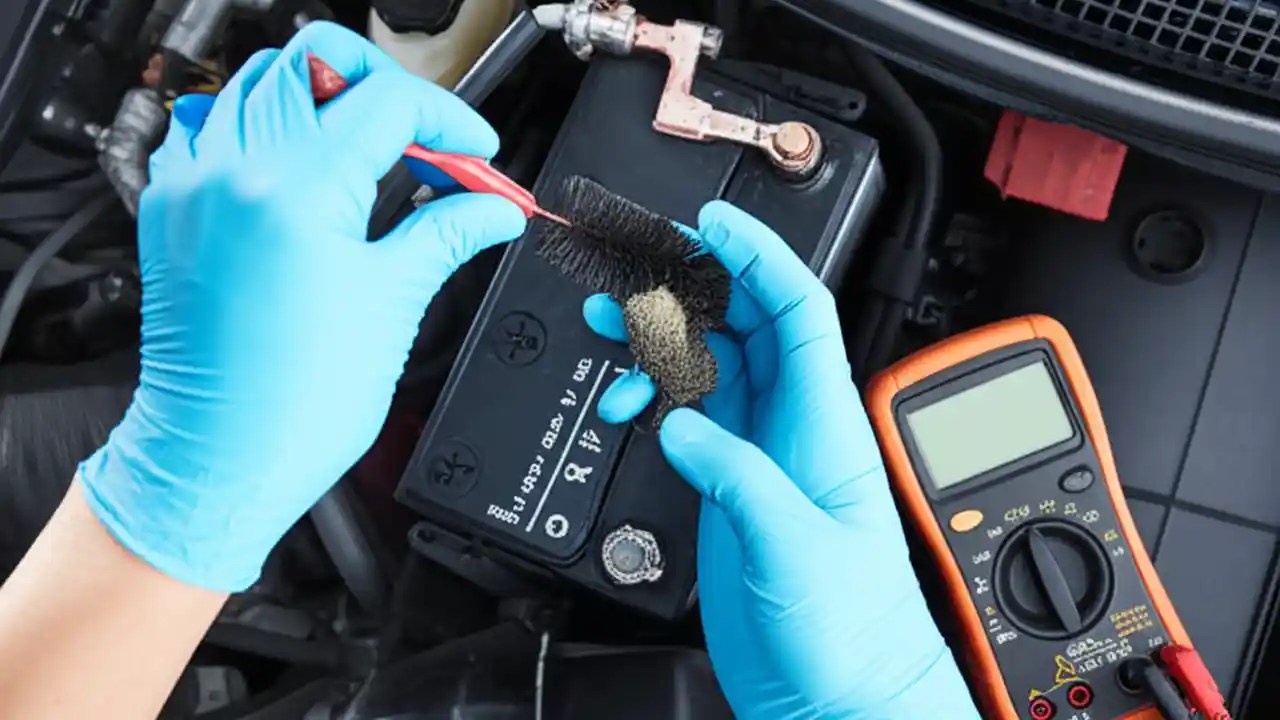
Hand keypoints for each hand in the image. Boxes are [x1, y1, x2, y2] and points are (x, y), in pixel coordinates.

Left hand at [79, 21, 525, 591]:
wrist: (217, 460)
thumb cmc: (292, 405)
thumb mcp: (392, 303)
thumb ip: (447, 233)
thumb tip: (494, 209)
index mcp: (296, 190)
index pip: (387, 101)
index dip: (449, 121)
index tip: (475, 157)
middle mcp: (234, 171)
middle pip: (315, 60)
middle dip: (385, 88)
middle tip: (424, 140)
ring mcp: (194, 185)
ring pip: (261, 80)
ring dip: (327, 100)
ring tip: (372, 156)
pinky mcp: (172, 208)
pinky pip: (215, 126)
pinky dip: (266, 127)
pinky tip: (303, 171)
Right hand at [584, 202, 977, 717]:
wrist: (838, 693)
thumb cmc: (850, 628)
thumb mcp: (795, 546)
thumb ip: (737, 475)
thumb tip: (684, 423)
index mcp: (824, 425)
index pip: (797, 310)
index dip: (757, 256)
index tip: (711, 222)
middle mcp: (793, 429)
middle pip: (744, 323)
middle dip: (689, 283)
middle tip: (634, 265)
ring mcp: (759, 456)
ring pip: (709, 365)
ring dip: (660, 337)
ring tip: (607, 321)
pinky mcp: (729, 488)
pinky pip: (688, 415)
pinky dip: (653, 396)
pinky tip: (631, 403)